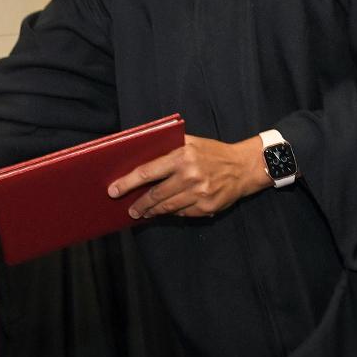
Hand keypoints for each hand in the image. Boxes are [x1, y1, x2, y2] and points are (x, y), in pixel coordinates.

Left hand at [107, 134, 267, 219]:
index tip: (113, 190)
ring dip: (152, 211)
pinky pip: (182, 213)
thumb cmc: (213, 152)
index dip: (127, 183)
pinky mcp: (207, 207)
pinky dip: (172, 213)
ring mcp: (199, 194)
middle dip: (139, 204)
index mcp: (183, 156)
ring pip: (167, 207)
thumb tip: (140, 158)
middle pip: (155, 194)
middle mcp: (190, 176)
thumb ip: (168, 148)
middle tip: (130, 209)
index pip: (147, 172)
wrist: (244, 167)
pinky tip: (165, 212)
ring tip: (143, 212)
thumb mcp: (192, 142)